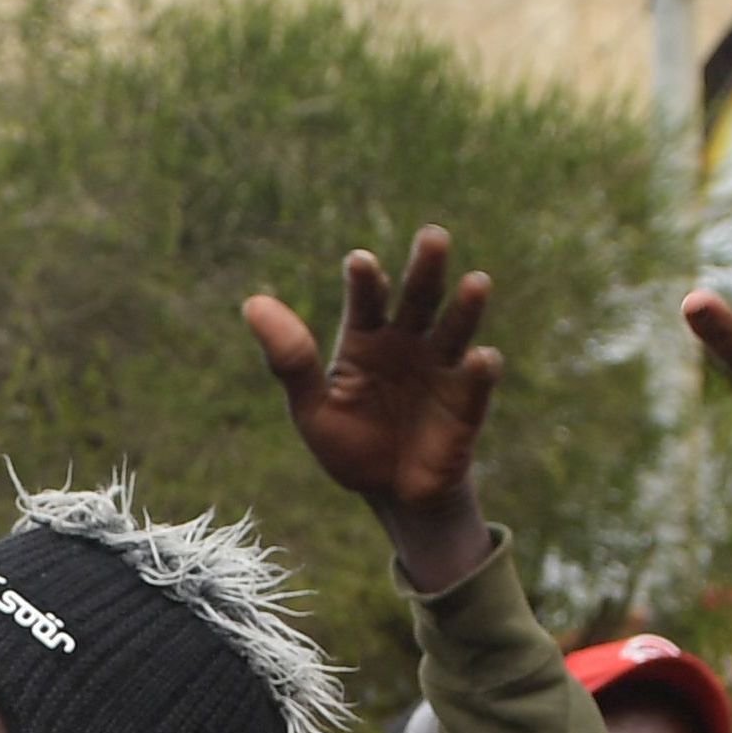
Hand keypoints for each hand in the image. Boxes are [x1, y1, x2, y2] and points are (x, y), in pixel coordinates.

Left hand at [244, 233, 499, 590]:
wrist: (392, 496)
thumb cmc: (351, 446)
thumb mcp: (312, 409)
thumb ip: (290, 360)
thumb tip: (252, 303)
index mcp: (366, 337)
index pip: (367, 298)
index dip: (365, 280)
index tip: (359, 263)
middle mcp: (408, 341)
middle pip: (419, 296)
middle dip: (426, 268)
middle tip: (433, 236)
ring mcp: (441, 367)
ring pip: (455, 328)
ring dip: (466, 307)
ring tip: (476, 283)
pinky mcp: (467, 401)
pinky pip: (476, 380)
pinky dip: (480, 369)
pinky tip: (479, 358)